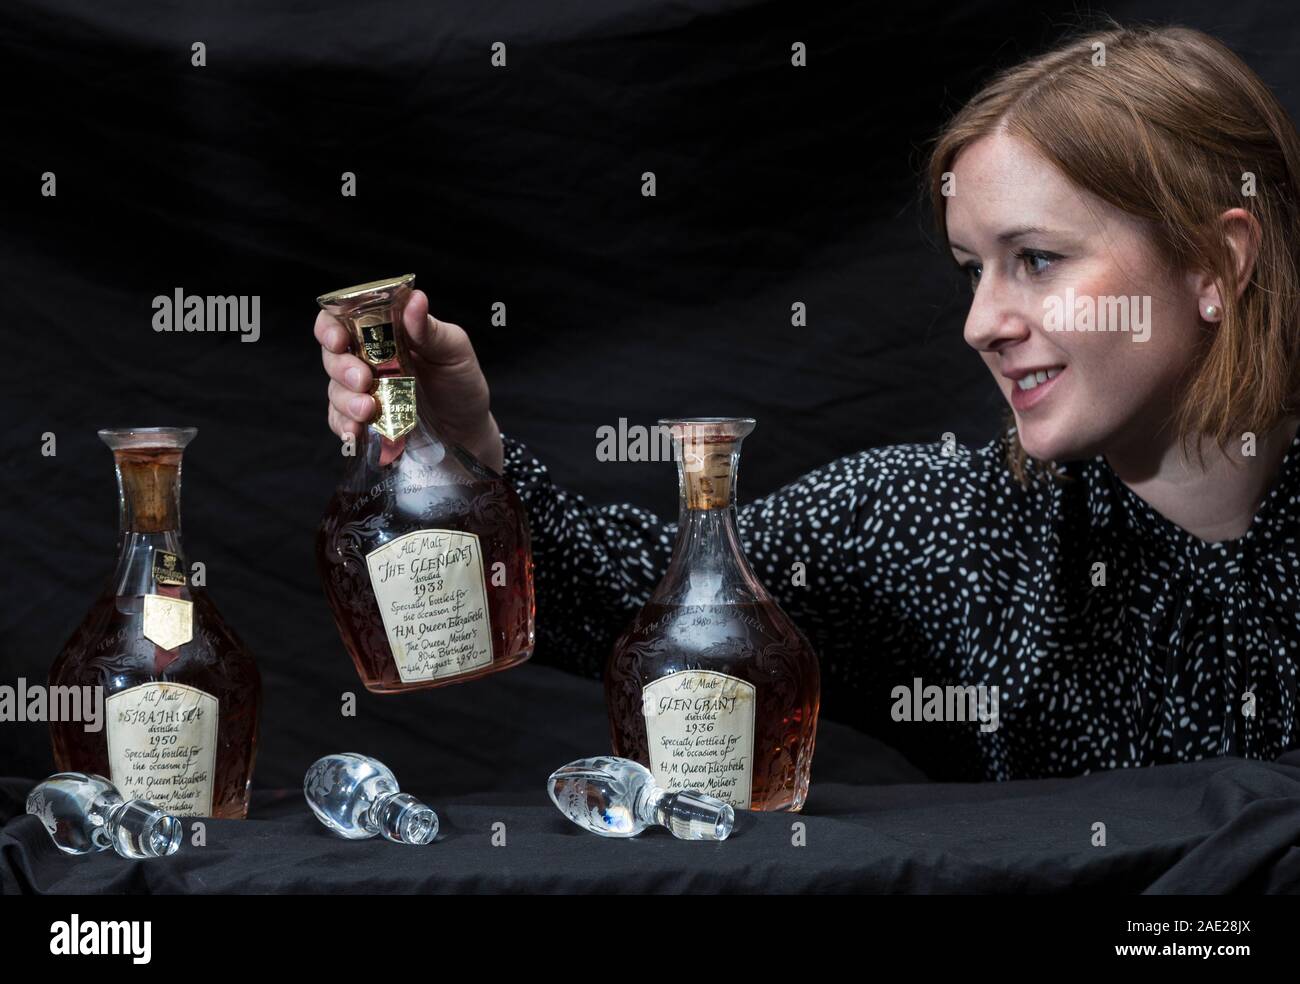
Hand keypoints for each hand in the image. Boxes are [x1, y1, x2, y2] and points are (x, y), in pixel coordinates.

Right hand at [315, 289, 503, 471]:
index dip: (330, 327)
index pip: (342, 320)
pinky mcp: (364, 421)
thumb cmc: (461, 384)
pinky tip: (355, 430)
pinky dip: (343, 426)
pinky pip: (340, 422)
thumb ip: (430, 330)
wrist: (469, 430)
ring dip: (345, 400)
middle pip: (332, 356)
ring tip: (368, 410)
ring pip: (335, 390)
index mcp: (384, 334)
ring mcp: (363, 392)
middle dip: (340, 367)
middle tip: (363, 380)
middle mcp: (367, 360)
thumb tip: (415, 299)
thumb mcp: (454, 352)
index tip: (338, 339)